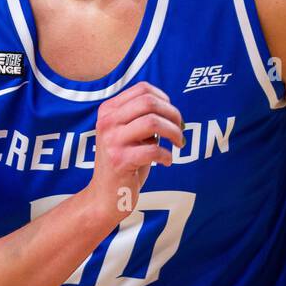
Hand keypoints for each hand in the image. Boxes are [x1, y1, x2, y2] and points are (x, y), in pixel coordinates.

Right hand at [83, 81, 185, 222]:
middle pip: (149, 102)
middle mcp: (107, 122)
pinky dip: (166, 154)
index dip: (165, 98)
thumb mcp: (128, 133)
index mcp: (108, 110)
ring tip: (178, 143)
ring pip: (152, 122)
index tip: (173, 115)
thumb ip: (143, 117)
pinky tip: (166, 161)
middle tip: (180, 129)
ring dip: (173, 132)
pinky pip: (153, 150)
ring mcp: (112, 141)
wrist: (104, 196)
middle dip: (173, 114)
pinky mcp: (120, 161)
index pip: (142, 89)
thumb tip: (171, 108)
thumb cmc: (124, 162)